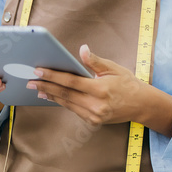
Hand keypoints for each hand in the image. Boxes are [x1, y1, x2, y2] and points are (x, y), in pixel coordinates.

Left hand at [27, 45, 171, 134]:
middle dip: (46, 86)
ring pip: (67, 103)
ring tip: (37, 88)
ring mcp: (94, 115)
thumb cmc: (128, 84)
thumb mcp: (114, 69)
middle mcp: (96, 104)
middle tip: (30, 80)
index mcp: (101, 89)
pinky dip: (62, 102)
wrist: (141, 105)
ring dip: (50, 95)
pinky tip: (53, 96)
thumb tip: (82, 50)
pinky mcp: (93, 121)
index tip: (38, 71)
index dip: (53, 76)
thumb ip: (95, 61)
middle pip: (65, 94)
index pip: (71, 81)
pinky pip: (73, 109)